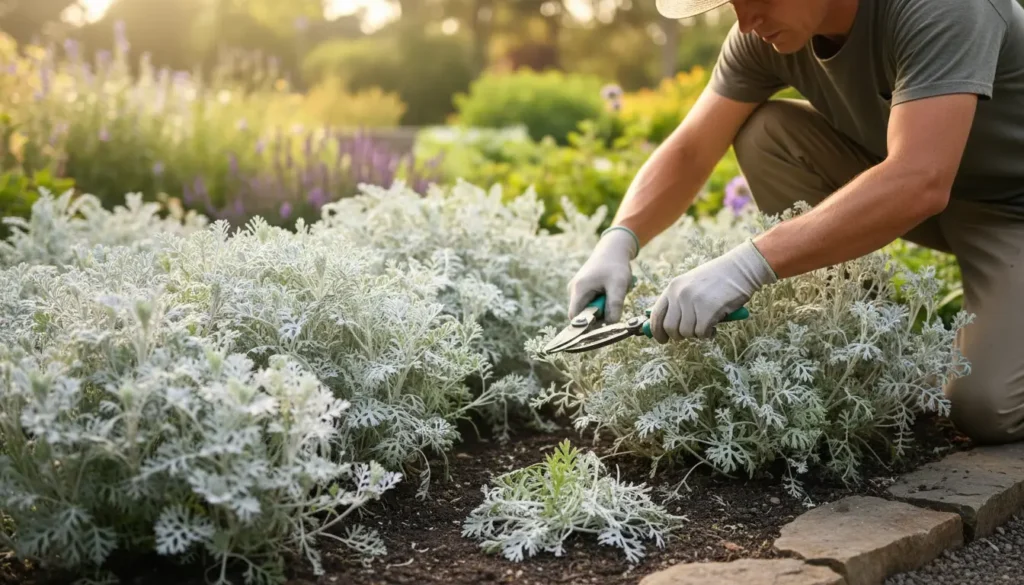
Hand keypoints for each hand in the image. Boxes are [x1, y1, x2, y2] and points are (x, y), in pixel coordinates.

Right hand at [567, 227, 637, 323]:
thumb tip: (611, 324)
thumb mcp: (619, 285)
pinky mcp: (583, 289)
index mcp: (578, 289)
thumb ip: (614, 306)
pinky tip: (609, 290)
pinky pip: (591, 303)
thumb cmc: (615, 265)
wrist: (613, 249)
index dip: (587, 325)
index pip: (575, 317)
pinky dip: (602, 301)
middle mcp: (573, 290)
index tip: (603, 324)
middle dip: (598, 314)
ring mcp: (577, 289)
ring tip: (612, 293)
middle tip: (613, 303)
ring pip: (588, 309)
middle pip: (582, 314)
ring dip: (602, 306)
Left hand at [649, 238, 776, 341]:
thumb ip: (678, 302)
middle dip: (679, 335)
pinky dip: (708, 334)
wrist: (740, 269)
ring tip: (706, 325)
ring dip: (696, 334)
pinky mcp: (708, 310)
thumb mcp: (691, 284)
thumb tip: (665, 326)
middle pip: (669, 327)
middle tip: (690, 334)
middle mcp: (679, 294)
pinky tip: (714, 326)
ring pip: (686, 332)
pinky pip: (701, 333)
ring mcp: (693, 302)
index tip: (662, 339)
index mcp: (673, 287)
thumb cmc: (717, 279)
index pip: (656, 314)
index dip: (656, 330)